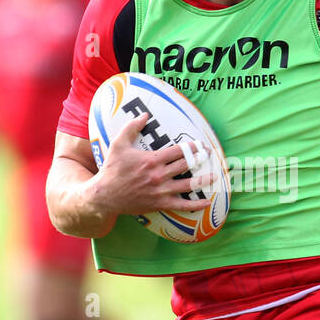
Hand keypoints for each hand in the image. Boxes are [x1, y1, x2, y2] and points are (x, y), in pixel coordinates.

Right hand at [92, 113, 213, 216]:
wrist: (104, 195)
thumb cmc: (112, 169)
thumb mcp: (119, 144)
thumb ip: (132, 127)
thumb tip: (145, 115)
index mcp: (152, 160)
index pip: (178, 151)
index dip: (192, 146)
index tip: (200, 144)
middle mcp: (159, 175)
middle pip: (186, 165)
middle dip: (200, 158)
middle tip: (209, 154)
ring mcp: (161, 191)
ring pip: (188, 185)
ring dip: (203, 180)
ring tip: (214, 175)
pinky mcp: (160, 204)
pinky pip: (182, 205)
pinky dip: (195, 204)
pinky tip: (206, 201)